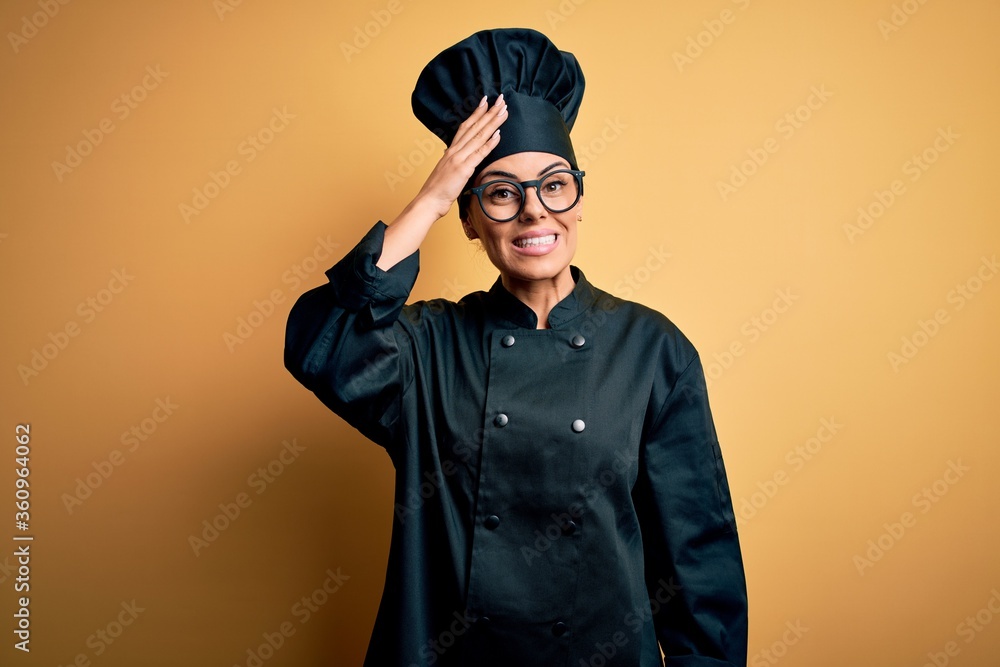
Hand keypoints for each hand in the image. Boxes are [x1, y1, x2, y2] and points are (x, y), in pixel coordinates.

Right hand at [411, 94, 507, 219]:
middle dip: (489, 112)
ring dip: (493, 122)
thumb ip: (453, 162)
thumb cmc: (437, 191)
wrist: (428, 201)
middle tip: (500, 99)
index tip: (485, 102)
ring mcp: (458, 158)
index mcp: (450, 151)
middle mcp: (454, 151)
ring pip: (478, 136)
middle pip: (474, 127)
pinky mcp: (463, 169)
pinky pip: (479, 153)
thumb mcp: (446, 172)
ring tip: (504, 111)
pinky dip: (489, 143)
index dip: (476, 113)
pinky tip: (498, 134)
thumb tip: (456, 157)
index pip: (465, 127)